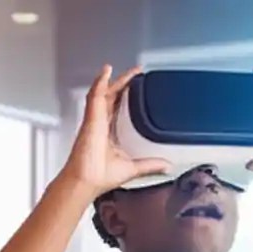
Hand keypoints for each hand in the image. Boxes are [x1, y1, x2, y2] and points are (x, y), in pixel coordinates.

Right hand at [60, 66, 171, 195]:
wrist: (86, 181)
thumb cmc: (99, 176)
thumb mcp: (133, 167)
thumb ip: (150, 165)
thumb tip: (166, 165)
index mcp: (108, 134)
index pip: (116, 110)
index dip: (124, 98)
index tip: (135, 89)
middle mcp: (100, 125)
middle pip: (111, 98)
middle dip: (122, 85)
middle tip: (135, 74)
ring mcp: (95, 120)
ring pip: (103, 94)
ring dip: (111, 81)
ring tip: (119, 68)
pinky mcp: (91, 119)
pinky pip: (95, 96)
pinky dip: (100, 83)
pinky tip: (106, 72)